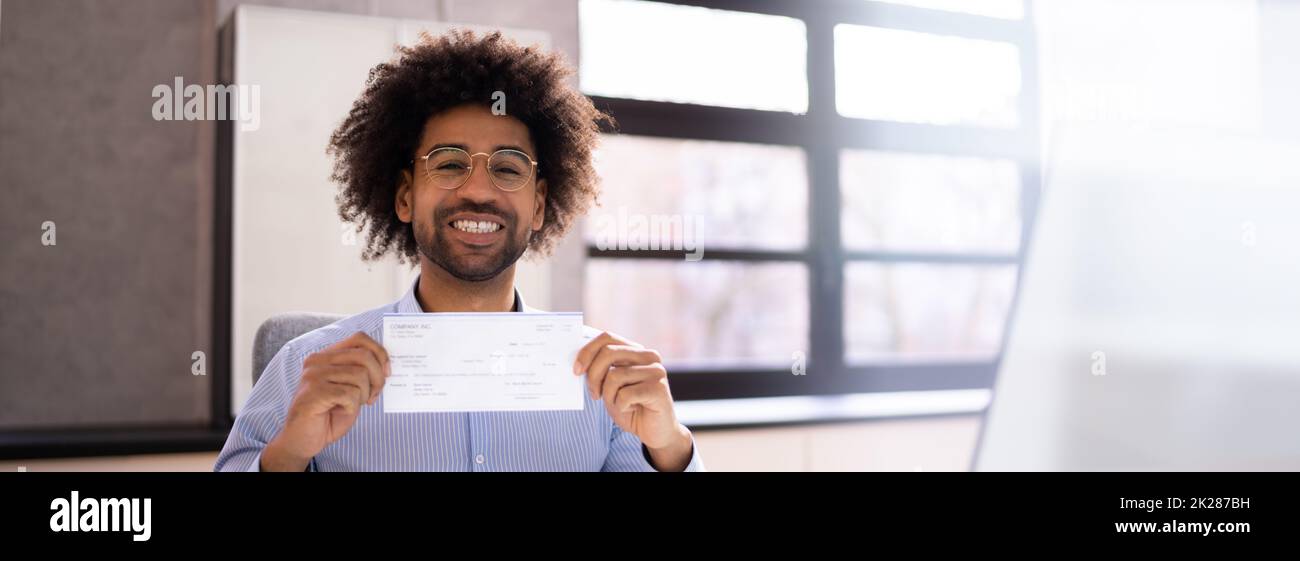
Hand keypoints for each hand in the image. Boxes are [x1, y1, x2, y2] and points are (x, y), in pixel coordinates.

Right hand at [262, 332, 389, 470]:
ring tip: (351, 405)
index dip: (379, 353)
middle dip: (377, 378)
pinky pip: (350, 394)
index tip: (386, 372)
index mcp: (327, 355)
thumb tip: (386, 365)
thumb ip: (362, 371)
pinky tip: (340, 411)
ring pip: (359, 375)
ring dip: (363, 395)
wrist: (303, 439)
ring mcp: (313, 375)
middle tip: (372, 396)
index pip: (360, 339)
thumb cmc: (329, 414)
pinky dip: (352, 407)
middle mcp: (317, 361)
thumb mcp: (350, 387)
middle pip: (364, 356)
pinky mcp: (314, 392)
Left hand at [573, 331, 692, 470]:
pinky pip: (625, 394)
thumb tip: (578, 363)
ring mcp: (656, 371)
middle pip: (608, 353)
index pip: (607, 338)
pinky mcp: (658, 389)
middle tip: (594, 394)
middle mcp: (649, 356)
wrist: (656, 431)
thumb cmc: (631, 407)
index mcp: (636, 350)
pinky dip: (621, 406)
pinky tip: (631, 409)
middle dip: (593, 375)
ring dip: (608, 396)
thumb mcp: (610, 386)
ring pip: (614, 376)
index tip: (577, 370)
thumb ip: (600, 370)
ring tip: (618, 404)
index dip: (587, 351)